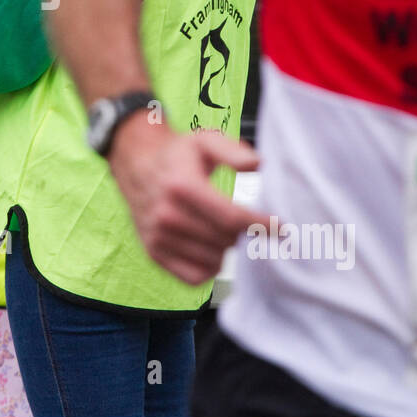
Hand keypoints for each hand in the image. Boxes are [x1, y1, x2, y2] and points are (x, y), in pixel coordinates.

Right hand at [107, 116, 267, 285]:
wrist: (135, 165)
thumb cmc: (178, 154)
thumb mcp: (204, 140)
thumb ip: (232, 150)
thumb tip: (257, 166)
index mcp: (181, 186)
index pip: (231, 218)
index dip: (261, 225)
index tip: (280, 228)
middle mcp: (167, 214)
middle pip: (225, 240)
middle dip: (241, 231)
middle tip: (240, 218)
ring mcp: (158, 236)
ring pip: (213, 260)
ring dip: (225, 248)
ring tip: (219, 228)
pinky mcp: (153, 252)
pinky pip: (195, 276)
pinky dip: (209, 266)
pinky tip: (209, 247)